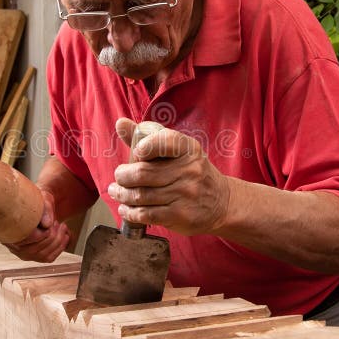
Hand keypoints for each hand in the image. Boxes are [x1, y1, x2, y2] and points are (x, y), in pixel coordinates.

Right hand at [6, 189, 70, 261]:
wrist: (38, 206)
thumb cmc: (37, 202)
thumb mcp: (41, 200)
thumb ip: (45, 210)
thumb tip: (47, 224)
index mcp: (9, 230)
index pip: (26, 240)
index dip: (42, 233)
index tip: (52, 222)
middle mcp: (13, 246)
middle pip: (34, 250)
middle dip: (52, 236)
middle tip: (58, 223)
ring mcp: (23, 253)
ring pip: (43, 255)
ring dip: (57, 241)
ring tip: (62, 227)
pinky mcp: (34, 256)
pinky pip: (48, 258)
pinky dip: (60, 248)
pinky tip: (65, 236)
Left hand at [108, 117, 231, 235]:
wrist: (222, 202)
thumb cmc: (192, 173)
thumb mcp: (178, 151)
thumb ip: (147, 137)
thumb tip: (120, 123)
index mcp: (188, 149)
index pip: (164, 141)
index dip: (145, 146)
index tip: (137, 152)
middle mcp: (189, 170)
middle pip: (142, 173)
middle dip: (122, 176)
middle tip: (118, 178)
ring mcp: (185, 194)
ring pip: (141, 195)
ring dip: (122, 195)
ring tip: (117, 192)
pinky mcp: (181, 215)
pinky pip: (146, 214)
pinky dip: (130, 212)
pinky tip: (126, 209)